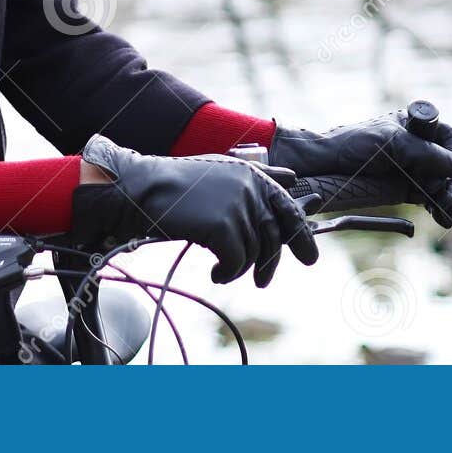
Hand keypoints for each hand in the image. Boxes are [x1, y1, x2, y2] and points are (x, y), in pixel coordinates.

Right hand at [69, 134, 318, 285]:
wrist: (141, 189)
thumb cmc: (179, 184)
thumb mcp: (223, 171)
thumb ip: (261, 175)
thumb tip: (294, 178)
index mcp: (253, 175)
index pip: (288, 210)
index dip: (302, 236)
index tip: (310, 259)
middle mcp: (251, 188)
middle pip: (274, 237)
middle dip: (271, 263)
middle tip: (263, 281)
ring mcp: (238, 206)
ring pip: (254, 253)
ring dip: (239, 267)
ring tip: (221, 268)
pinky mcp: (222, 227)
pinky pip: (236, 262)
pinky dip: (227, 273)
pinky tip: (214, 273)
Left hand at [267, 105, 451, 228]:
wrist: (320, 166)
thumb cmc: (351, 145)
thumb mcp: (392, 145)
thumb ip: (427, 154)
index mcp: (416, 124)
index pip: (451, 139)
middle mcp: (418, 144)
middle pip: (451, 165)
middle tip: (448, 203)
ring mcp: (412, 166)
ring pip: (443, 183)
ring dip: (450, 199)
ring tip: (447, 216)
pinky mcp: (405, 186)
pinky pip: (430, 197)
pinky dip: (439, 207)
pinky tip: (444, 218)